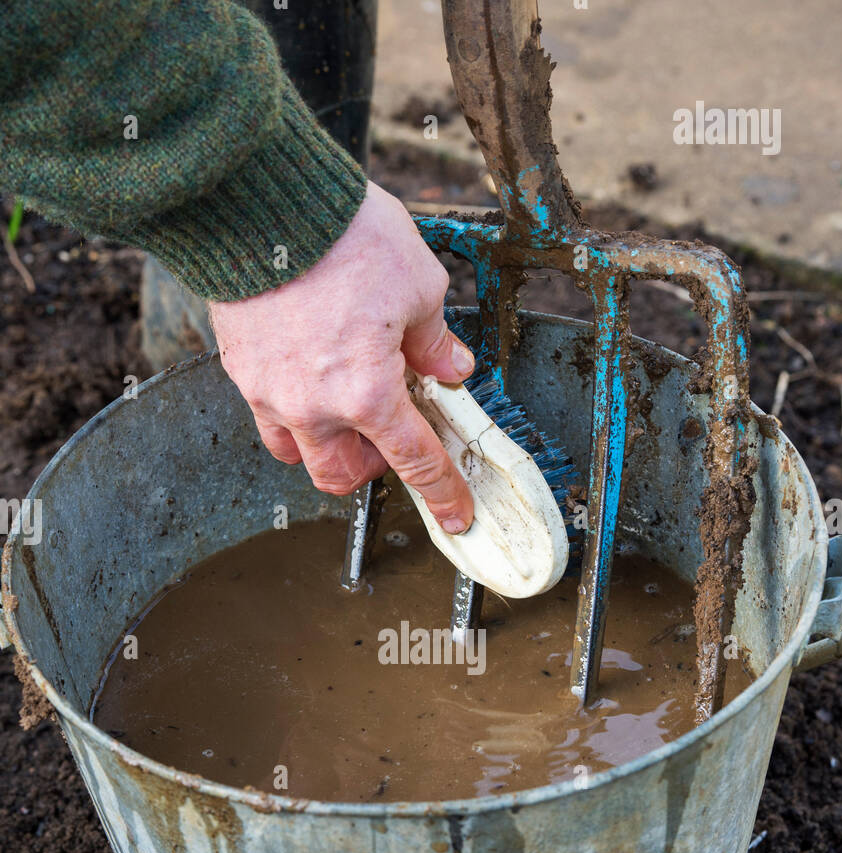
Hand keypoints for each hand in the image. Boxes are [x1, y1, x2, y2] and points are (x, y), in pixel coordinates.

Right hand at [209, 181, 474, 532]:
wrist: (260, 201)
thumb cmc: (343, 236)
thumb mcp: (418, 283)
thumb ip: (434, 338)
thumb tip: (448, 367)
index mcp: (368, 394)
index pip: (413, 461)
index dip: (441, 492)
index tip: (455, 513)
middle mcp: (314, 408)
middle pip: (341, 476)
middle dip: (370, 468)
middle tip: (389, 437)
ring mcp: (269, 393)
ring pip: (296, 453)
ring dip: (324, 445)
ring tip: (342, 409)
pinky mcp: (238, 369)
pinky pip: (266, 411)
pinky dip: (291, 409)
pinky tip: (308, 374)